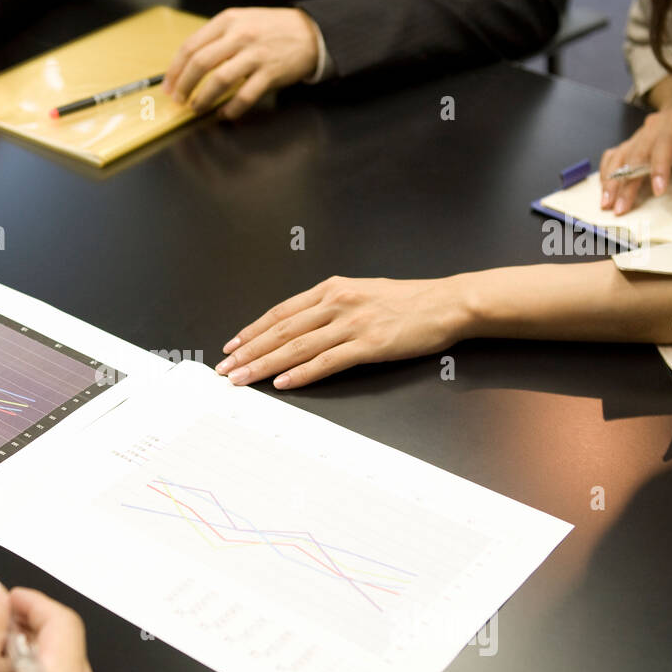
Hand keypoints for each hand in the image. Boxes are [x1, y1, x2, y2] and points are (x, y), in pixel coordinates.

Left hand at [162, 7, 318, 119]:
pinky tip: (224, 114)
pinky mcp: (269, 73)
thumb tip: (189, 65)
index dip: (175, 70)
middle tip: (179, 100)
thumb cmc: (272, 30)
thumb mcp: (242, 22)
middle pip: (200, 63)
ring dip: (203, 99)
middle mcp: (239, 36)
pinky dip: (230, 109)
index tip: (169, 85)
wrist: (310, 33)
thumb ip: (217, 39)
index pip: (191, 46)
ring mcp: (255, 54)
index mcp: (227, 21)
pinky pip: (244, 96)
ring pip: (218, 80)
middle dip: (184, 86)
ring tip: (197, 108)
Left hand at [216, 276, 470, 388]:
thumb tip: (299, 326)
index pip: (281, 312)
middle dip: (249, 351)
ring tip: (243, 378)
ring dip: (265, 365)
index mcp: (331, 288)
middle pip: (281, 331)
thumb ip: (330, 306)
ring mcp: (352, 323)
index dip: (253, 331)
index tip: (232, 346)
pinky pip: (327, 361)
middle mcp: (337, 303)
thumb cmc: (407, 301)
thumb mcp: (361, 292)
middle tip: (225, 369)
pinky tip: (283, 383)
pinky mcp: (369, 344)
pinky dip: (301, 373)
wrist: (447, 304)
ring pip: (297, 347)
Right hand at [599, 96, 671, 214]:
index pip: (666, 144)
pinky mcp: (631, 141)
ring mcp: (640, 133)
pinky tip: (605, 189)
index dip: (660, 167)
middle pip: (636, 155)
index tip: (658, 191)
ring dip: (611, 181)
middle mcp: (655, 125)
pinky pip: (614, 155)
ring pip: (621, 157)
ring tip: (607, 204)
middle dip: (627, 184)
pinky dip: (607, 172)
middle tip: (622, 208)